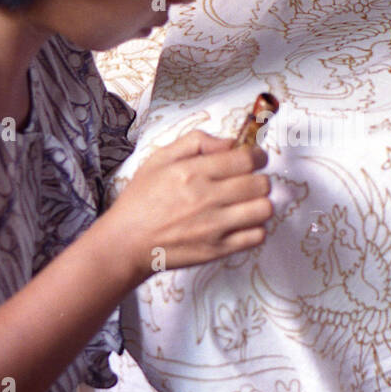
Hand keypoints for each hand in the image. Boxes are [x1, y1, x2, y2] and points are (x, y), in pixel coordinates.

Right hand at [102, 129, 272, 280]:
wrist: (126, 243)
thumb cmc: (141, 199)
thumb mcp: (160, 158)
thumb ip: (196, 142)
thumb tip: (230, 142)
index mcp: (192, 172)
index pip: (246, 159)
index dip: (257, 155)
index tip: (255, 157)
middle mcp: (206, 198)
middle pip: (260, 184)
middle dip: (259, 178)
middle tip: (249, 180)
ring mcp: (214, 227)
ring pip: (263, 209)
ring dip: (260, 203)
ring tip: (246, 202)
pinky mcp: (218, 250)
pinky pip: (257, 236)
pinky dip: (255, 228)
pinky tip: (241, 223)